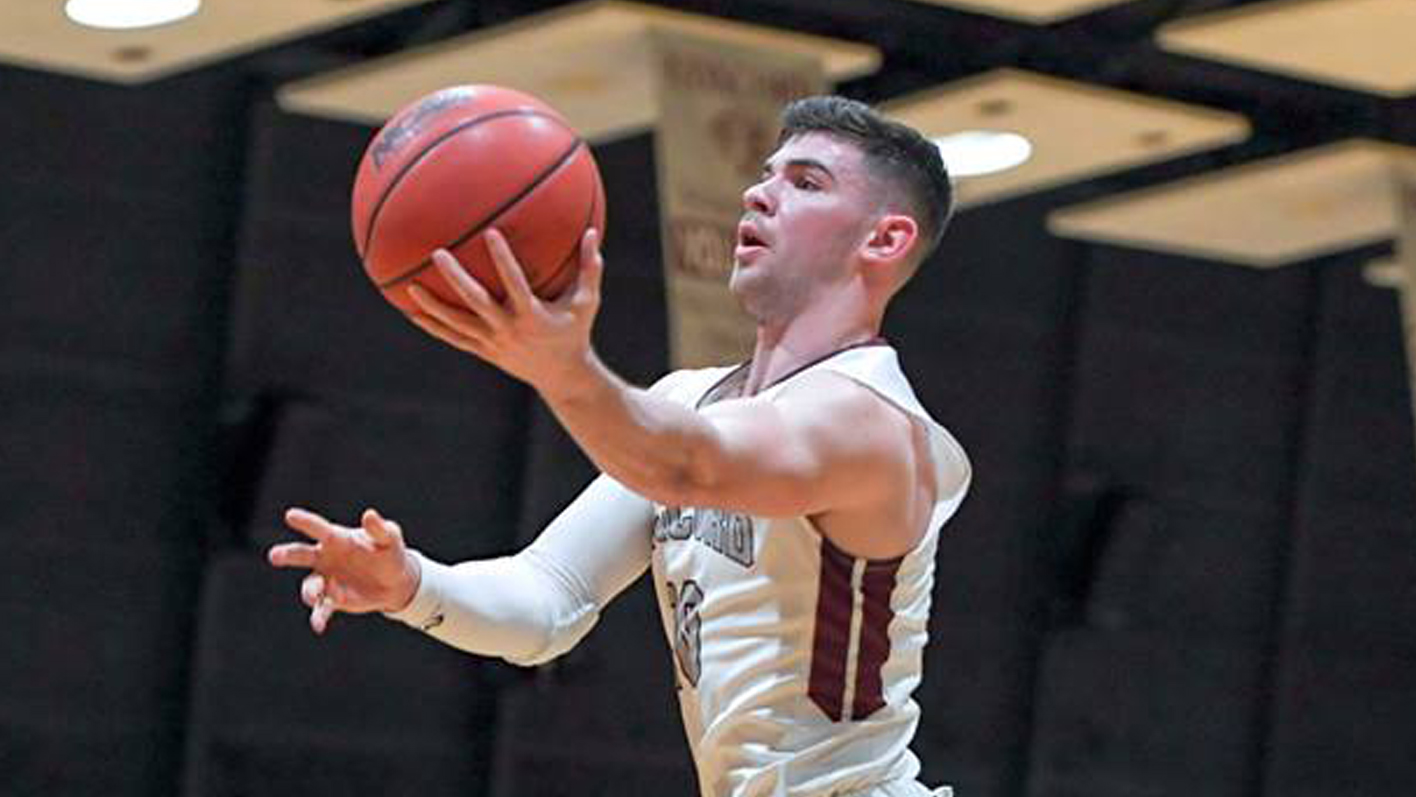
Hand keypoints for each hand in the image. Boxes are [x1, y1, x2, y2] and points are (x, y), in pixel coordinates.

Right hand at [267, 507, 419, 633]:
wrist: (396, 582)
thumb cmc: (390, 553)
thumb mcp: (390, 539)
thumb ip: (379, 529)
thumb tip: (369, 515)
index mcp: (338, 539)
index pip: (319, 528)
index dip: (305, 522)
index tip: (290, 515)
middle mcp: (326, 558)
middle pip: (302, 554)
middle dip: (287, 554)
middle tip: (274, 555)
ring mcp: (327, 580)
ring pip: (310, 585)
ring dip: (309, 591)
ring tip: (314, 596)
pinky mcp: (333, 600)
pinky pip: (321, 609)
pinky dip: (318, 617)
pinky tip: (319, 626)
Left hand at [407, 227, 603, 398]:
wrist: (563, 378)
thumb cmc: (575, 332)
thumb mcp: (586, 302)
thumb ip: (590, 268)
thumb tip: (593, 231)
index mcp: (532, 314)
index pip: (515, 282)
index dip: (502, 259)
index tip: (490, 233)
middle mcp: (508, 329)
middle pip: (476, 301)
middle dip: (456, 278)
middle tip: (438, 253)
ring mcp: (493, 343)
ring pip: (458, 324)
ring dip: (433, 306)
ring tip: (411, 287)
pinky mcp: (484, 352)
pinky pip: (454, 338)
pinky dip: (434, 327)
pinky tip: (413, 314)